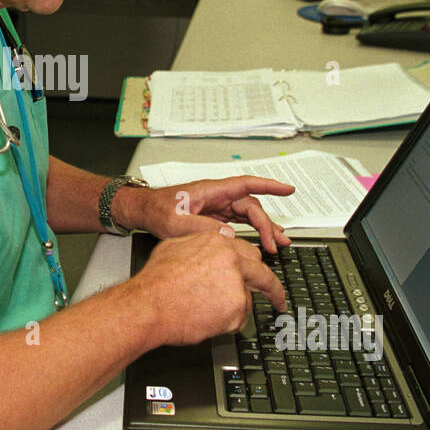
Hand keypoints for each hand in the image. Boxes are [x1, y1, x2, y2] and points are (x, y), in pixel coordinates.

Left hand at [118, 176, 294, 252]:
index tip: (288, 189)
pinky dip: (253, 231)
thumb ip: (201, 228)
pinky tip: (263, 241)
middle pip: (250, 206)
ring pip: (247, 215)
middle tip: (276, 244)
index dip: (269, 186)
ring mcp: (216, 206)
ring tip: (280, 243)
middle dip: (267, 224)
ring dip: (264, 228)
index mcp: (211, 191)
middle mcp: (217, 196)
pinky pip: (239, 222)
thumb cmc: (155, 210)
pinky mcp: (214, 217)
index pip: (246, 184)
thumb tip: (229, 236)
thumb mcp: (175, 222)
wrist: (142, 211)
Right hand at [132, 229, 286, 345]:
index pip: (248, 252)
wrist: (148, 305)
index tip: (260, 274)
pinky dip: (226, 323)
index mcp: (218, 242)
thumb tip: (213, 247)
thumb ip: (201, 245)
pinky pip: (240, 319)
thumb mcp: (175, 248)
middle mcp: (231, 259)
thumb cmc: (156, 282)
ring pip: (248, 299)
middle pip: (262, 273)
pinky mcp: (237, 307)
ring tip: (207, 312)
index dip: (253, 266)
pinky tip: (205, 319)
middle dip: (272, 288)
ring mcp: (236, 283)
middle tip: (277, 299)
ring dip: (234, 308)